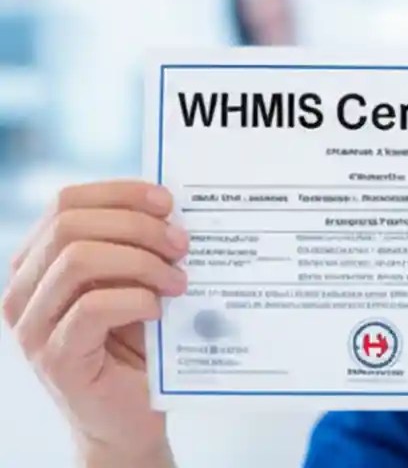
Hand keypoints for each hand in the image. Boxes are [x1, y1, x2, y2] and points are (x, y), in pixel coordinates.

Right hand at [2, 181, 187, 466]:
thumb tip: (172, 207)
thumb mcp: (136, 281)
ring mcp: (32, 325)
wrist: (131, 414)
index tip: (168, 203)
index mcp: (40, 261)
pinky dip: (134, 300)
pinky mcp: (55, 358)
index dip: (120, 193)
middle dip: (137, 227)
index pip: (66, 203)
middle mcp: (24, 290)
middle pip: (70, 225)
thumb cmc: (137, 341)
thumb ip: (139, 244)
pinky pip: (91, 308)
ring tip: (177, 281)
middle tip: (182, 246)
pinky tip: (159, 310)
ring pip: (77, 260)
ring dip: (141, 262)